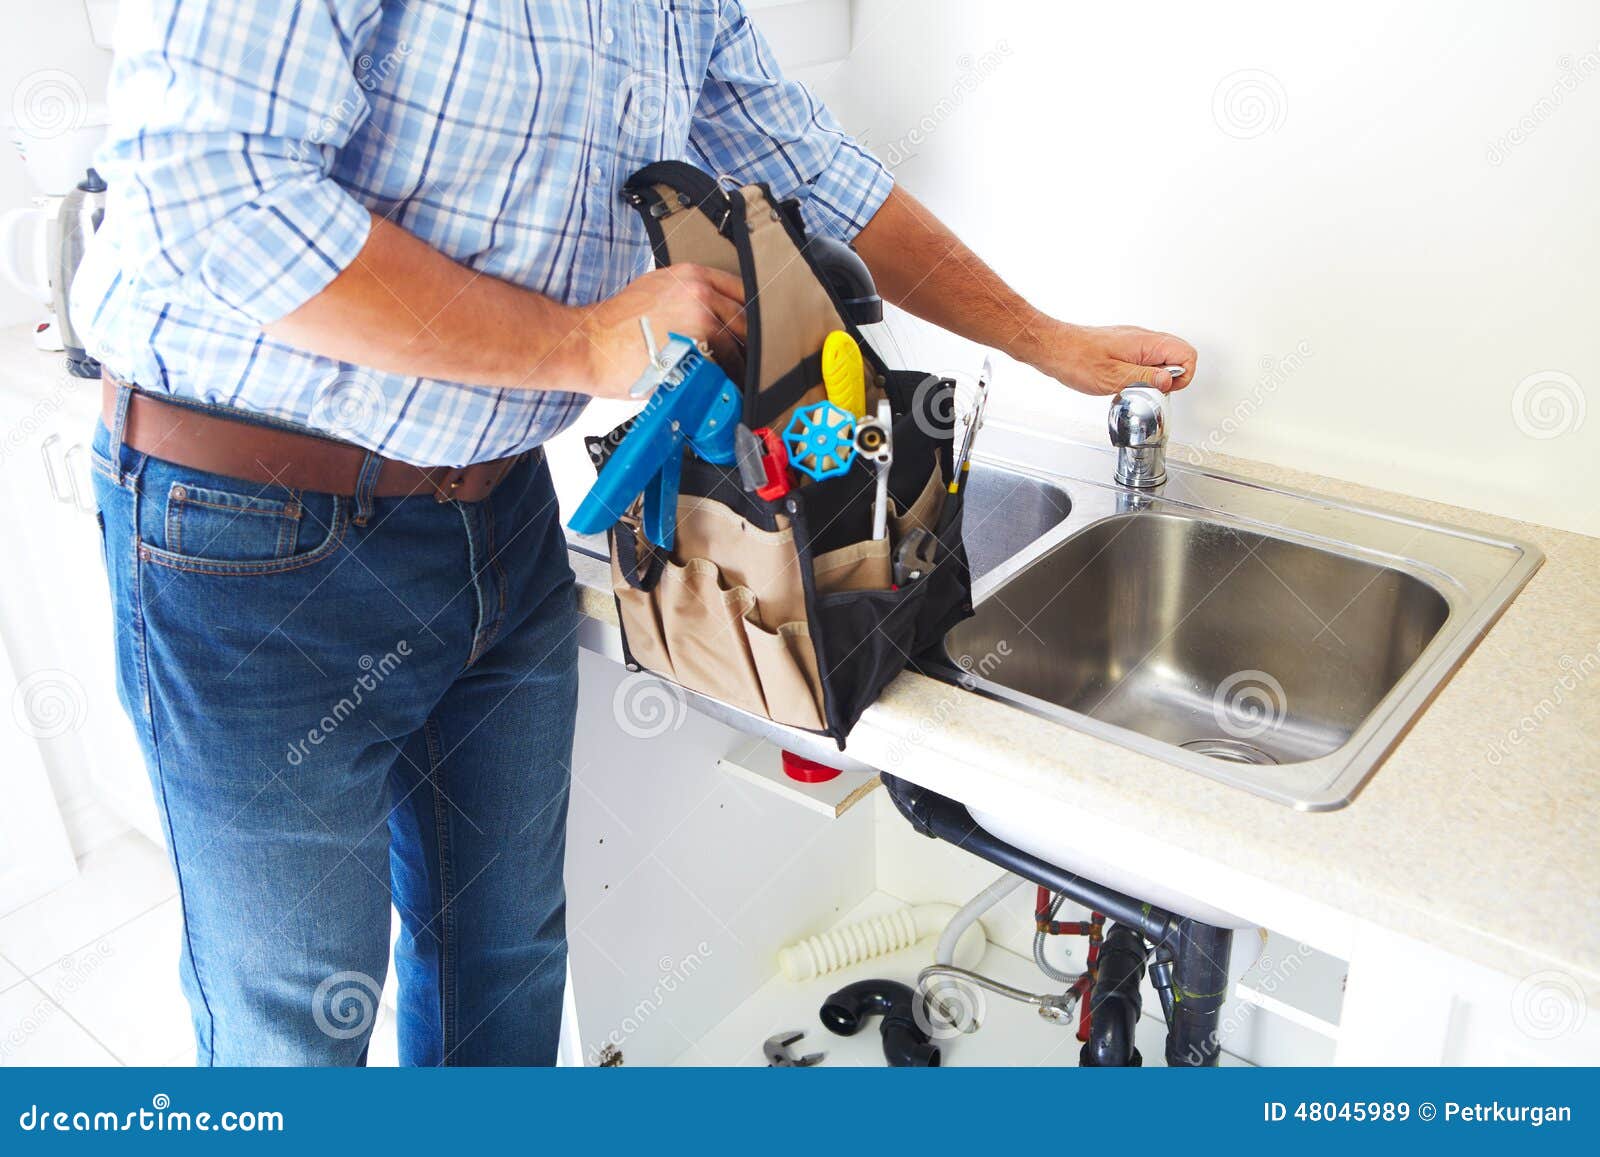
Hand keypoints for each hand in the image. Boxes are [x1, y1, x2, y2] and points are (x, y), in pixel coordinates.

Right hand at [576, 264, 746, 398]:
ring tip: (743, 378)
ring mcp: (702, 319)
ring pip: (742, 342)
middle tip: (753, 359)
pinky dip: (733, 376)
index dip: (750, 314)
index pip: (740, 291)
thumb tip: (711, 316)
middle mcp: (700, 292)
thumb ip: (687, 298)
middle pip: (746, 317)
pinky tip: (730, 386)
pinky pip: (729, 364)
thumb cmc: (614, 327)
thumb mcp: (653, 292)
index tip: (752, 331)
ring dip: (745, 362)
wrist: (589, 344)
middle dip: (751, 341)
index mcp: (691, 276)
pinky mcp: (698, 349)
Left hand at [1024, 319, 1196, 396]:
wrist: (1053, 347)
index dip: (1182, 376)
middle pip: (1178, 356)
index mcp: (1145, 343)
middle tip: (1150, 390)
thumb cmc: (1076, 359)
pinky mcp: (1125, 347)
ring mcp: (1134, 342)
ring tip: (1135, 387)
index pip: (1187, 354)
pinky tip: (1124, 382)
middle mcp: (1143, 338)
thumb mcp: (1113, 377)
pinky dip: (1141, 374)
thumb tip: (1169, 380)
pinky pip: (1145, 360)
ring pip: (1161, 359)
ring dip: (1154, 377)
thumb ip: (1145, 378)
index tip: (1163, 388)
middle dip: (1170, 378)